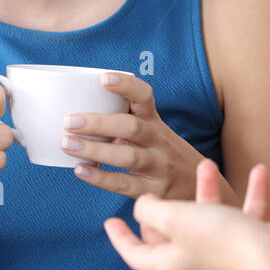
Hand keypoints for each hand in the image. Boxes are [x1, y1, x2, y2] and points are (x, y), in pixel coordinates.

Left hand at [60, 72, 222, 202]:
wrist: (202, 186)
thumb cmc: (164, 155)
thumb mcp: (153, 133)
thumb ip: (125, 123)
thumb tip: (77, 112)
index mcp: (155, 121)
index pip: (144, 97)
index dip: (125, 86)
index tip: (103, 78)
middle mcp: (159, 141)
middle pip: (131, 127)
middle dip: (98, 123)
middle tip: (69, 121)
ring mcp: (159, 166)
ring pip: (128, 156)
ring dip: (95, 150)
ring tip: (67, 144)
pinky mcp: (155, 190)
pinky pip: (125, 184)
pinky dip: (101, 178)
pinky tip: (80, 171)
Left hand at [104, 159, 269, 269]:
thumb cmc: (218, 239)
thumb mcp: (173, 217)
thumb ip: (150, 208)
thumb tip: (142, 204)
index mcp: (169, 262)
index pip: (135, 254)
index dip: (120, 237)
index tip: (110, 221)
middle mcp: (193, 261)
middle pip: (168, 238)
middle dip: (161, 213)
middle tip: (152, 197)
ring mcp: (221, 254)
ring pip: (207, 219)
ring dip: (206, 191)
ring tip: (206, 164)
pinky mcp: (247, 244)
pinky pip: (244, 215)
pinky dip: (249, 194)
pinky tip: (257, 172)